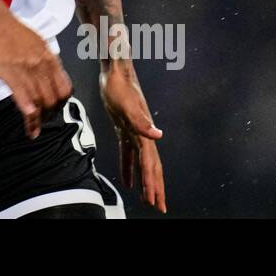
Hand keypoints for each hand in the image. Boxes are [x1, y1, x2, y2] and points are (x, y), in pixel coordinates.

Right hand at [0, 11, 73, 139]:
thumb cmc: (11, 31)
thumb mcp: (36, 43)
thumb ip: (44, 61)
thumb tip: (49, 75)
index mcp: (50, 58)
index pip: (65, 88)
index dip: (61, 102)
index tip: (54, 109)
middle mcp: (42, 66)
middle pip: (53, 98)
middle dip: (50, 114)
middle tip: (42, 120)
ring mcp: (27, 70)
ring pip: (40, 102)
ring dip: (38, 119)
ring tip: (34, 129)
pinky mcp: (11, 74)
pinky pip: (24, 99)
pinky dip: (29, 114)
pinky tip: (29, 123)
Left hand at [100, 64, 165, 212]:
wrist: (115, 68)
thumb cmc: (118, 82)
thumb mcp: (126, 102)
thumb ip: (141, 119)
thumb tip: (159, 136)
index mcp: (144, 131)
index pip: (150, 162)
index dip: (152, 181)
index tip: (153, 198)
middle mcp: (143, 133)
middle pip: (152, 166)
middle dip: (156, 187)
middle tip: (160, 207)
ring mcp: (135, 131)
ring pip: (143, 163)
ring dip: (146, 182)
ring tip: (148, 200)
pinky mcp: (124, 128)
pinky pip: (128, 154)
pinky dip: (129, 169)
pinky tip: (128, 182)